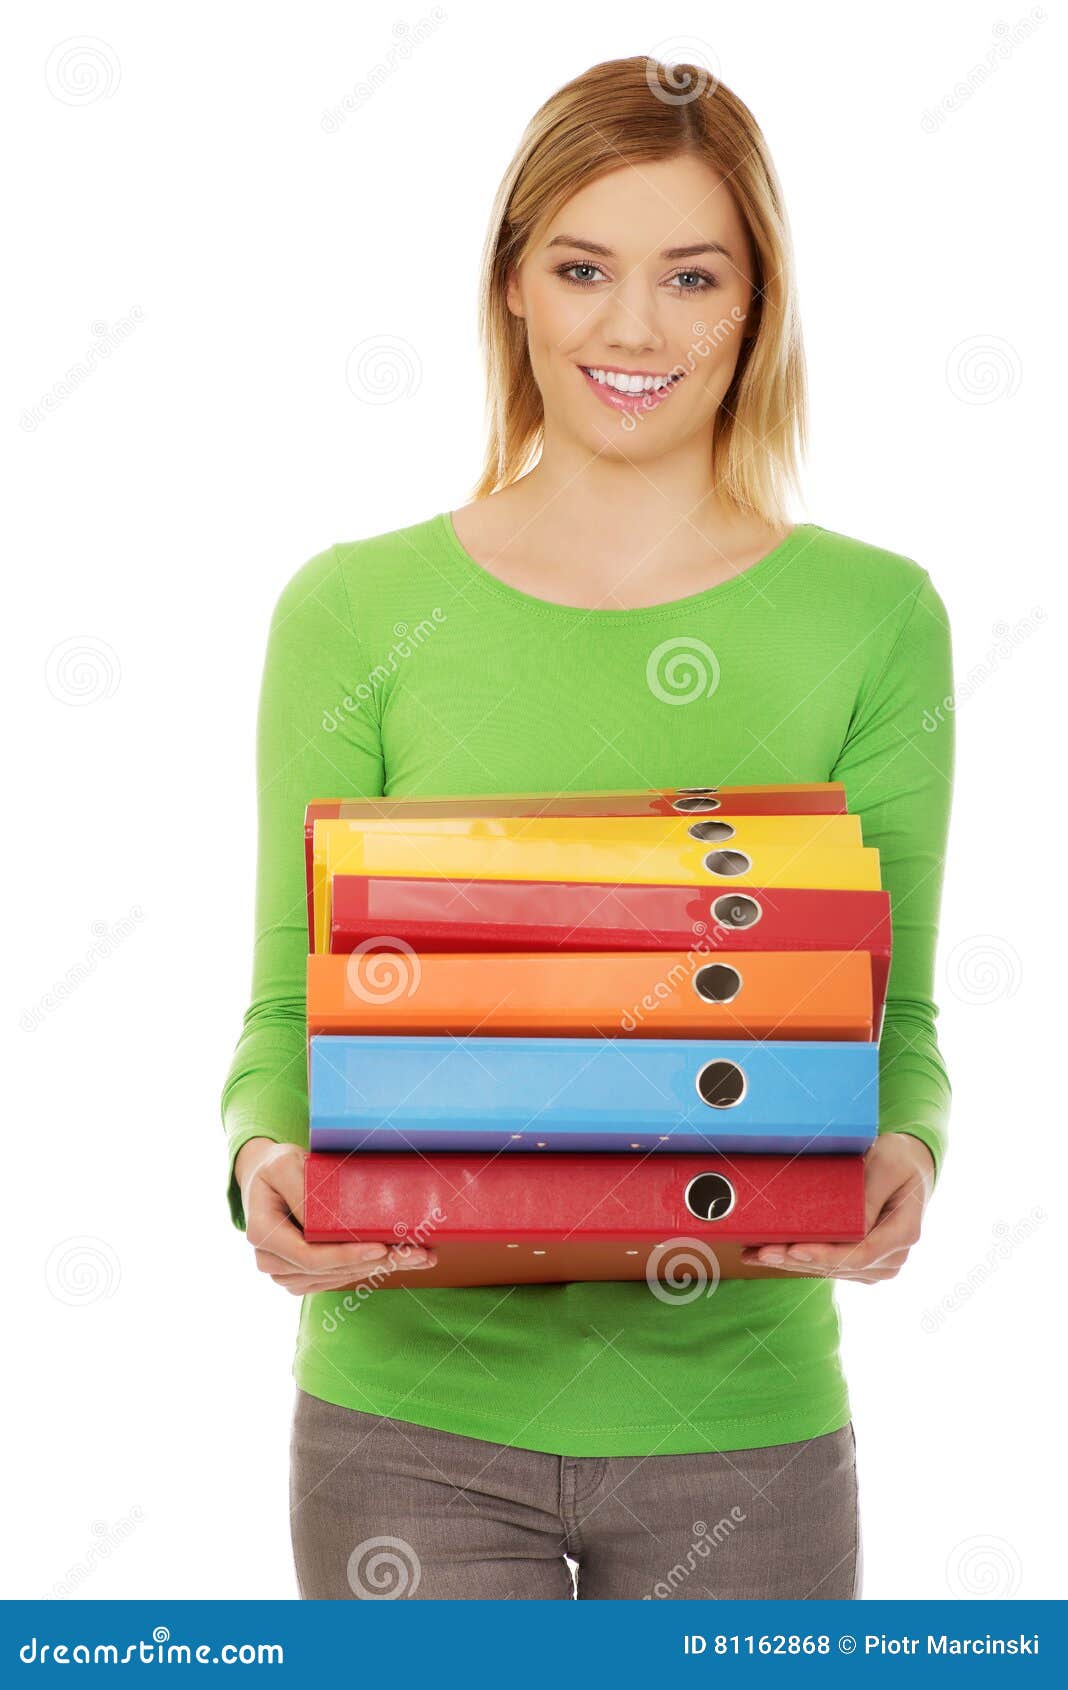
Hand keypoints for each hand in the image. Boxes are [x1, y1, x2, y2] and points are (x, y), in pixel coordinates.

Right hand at [235, 1137, 437, 1293]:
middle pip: (329, 1271)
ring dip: (380, 1269)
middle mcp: (270, 1261)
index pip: (309, 1255)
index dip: (346, 1255)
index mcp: (262, 1233)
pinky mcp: (302, 1276)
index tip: (380, 1247)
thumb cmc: (276, 1167)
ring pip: (338, 1278)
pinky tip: (400, 1260)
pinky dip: (368, 1269)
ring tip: (419, 1257)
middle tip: (418, 1253)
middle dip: (376, 1263)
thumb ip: (301, 1190)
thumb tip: (326, 1219)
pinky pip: (337, 1279)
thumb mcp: (285, 1165)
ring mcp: (285, 1273)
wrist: (265, 1180)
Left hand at [739, 1132, 935, 1281]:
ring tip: (757, 1253)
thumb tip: (852, 1228)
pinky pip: (829, 1265)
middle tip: (761, 1252)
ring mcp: (878, 1263)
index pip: (860, 1253)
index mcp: (903, 1232)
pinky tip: (773, 1254)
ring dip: (792, 1263)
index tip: (794, 1250)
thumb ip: (870, 1196)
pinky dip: (801, 1260)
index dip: (825, 1256)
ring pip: (830, 1270)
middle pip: (840, 1266)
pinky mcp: (862, 1262)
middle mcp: (893, 1256)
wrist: (911, 1165)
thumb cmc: (899, 1160)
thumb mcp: (887, 1165)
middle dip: (797, 1260)